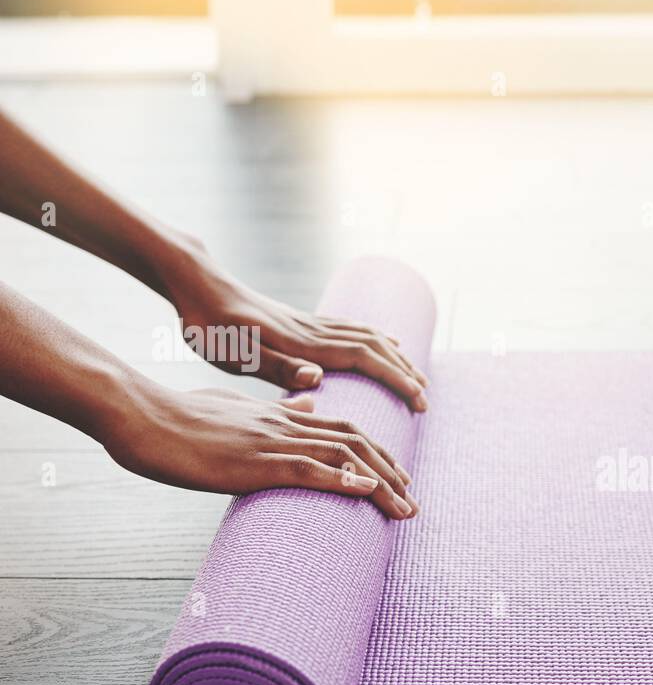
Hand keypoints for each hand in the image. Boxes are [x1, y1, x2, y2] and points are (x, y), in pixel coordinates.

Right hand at [101, 383, 418, 519]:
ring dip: (381, 483)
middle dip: (390, 472)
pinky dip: (344, 479)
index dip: (374, 452)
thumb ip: (273, 410)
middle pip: (355, 442)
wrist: (143, 416)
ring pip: (343, 456)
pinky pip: (310, 468)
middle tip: (412, 500)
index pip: (341, 429)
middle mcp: (285, 425)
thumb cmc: (179, 418)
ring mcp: (273, 442)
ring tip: (405, 507)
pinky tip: (369, 491)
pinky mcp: (256, 462)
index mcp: (280, 416)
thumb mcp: (235, 408)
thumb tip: (308, 407)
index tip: (394, 476)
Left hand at [160, 247, 428, 409]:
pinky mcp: (301, 321)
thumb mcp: (233, 353)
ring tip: (415, 375)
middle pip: (374, 347)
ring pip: (367, 335)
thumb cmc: (208, 324)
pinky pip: (351, 328)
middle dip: (404, 373)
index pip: (365, 360)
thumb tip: (318, 377)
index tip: (420, 402)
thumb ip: (276, 366)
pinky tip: (383, 344)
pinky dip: (376, 338)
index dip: (396, 380)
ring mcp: (309, 323)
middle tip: (426, 399)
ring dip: (395, 356)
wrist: (195, 282)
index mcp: (302, 343)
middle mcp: (313, 330)